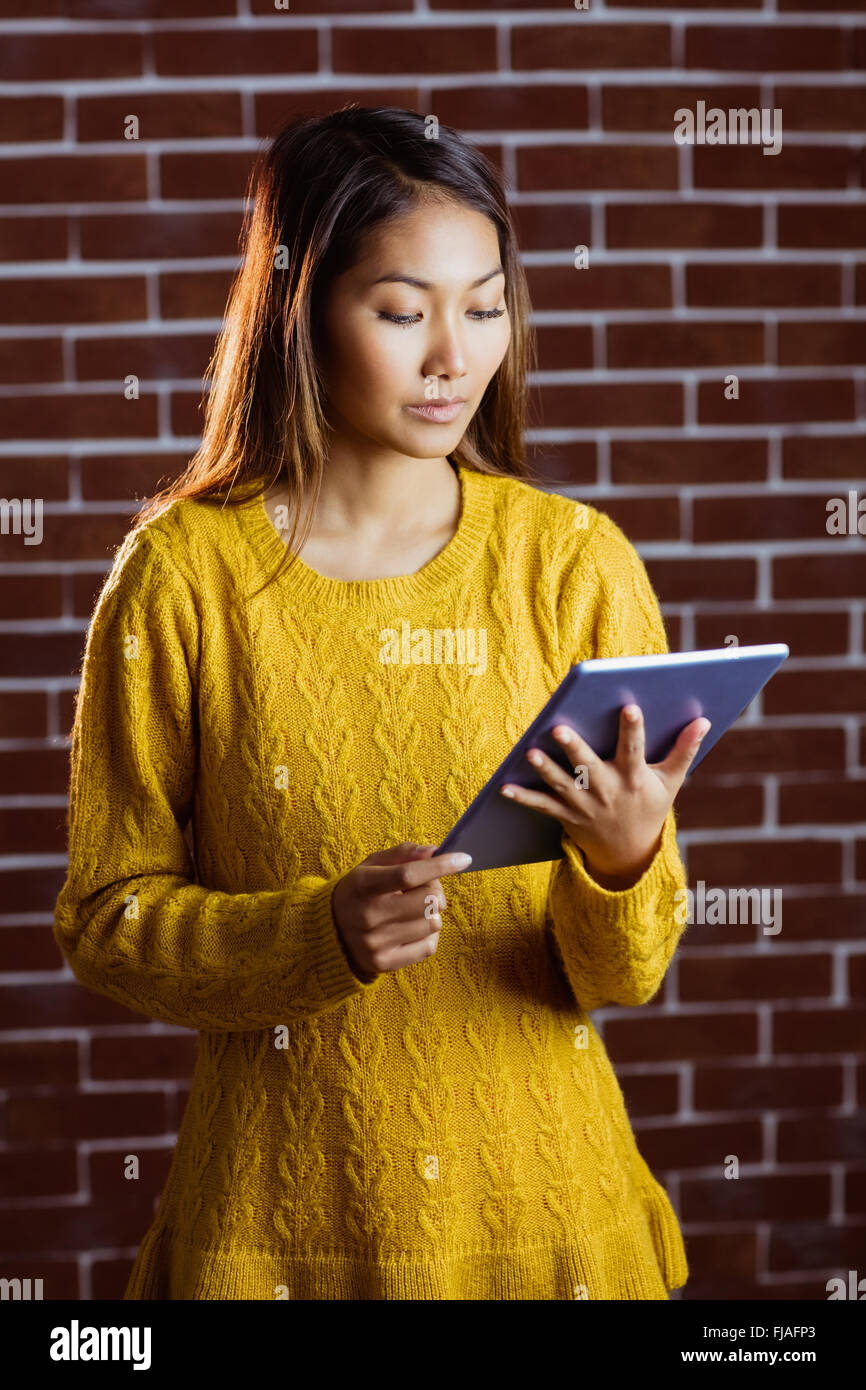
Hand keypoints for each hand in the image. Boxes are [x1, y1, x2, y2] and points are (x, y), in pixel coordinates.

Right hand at [331, 842, 471, 981]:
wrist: (329, 931)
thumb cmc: (359, 892)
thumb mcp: (371, 866)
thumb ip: (402, 855)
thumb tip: (433, 851)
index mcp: (364, 885)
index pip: (408, 875)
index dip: (440, 866)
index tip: (463, 859)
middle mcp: (369, 915)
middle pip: (429, 901)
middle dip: (436, 890)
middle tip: (425, 888)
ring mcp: (376, 942)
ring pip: (433, 924)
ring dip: (431, 914)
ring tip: (413, 910)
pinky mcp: (384, 963)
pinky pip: (429, 946)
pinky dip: (428, 935)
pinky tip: (412, 928)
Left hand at [500, 706, 709, 889]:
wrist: (630, 854)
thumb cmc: (649, 806)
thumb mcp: (670, 782)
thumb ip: (684, 750)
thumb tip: (704, 720)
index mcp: (633, 779)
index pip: (633, 750)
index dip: (633, 730)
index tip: (630, 707)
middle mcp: (607, 791)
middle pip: (589, 766)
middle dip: (575, 749)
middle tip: (559, 728)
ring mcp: (585, 805)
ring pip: (563, 784)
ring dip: (546, 770)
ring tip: (531, 753)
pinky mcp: (567, 816)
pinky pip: (543, 806)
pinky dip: (524, 799)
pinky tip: (505, 788)